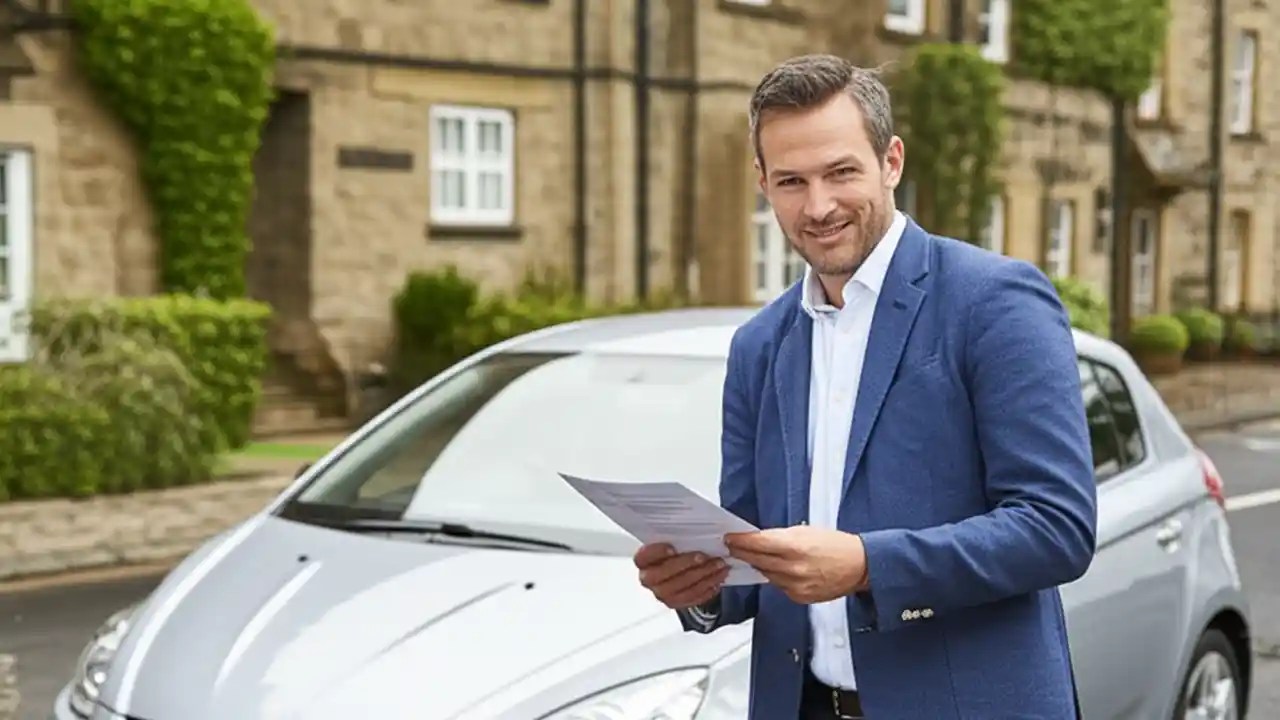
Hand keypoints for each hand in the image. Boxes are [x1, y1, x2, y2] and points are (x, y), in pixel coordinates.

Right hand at [633, 542, 729, 608]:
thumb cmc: (676, 552)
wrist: (678, 572)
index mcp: (643, 560)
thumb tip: (694, 527)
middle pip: (665, 573)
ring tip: (719, 565)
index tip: (673, 547)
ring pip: (682, 586)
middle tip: (705, 556)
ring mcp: (662, 594)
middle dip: (687, 564)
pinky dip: (708, 587)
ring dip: (704, 575)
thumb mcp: (674, 540)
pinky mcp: (675, 603)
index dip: (657, 553)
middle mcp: (648, 579)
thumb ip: (677, 536)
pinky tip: (718, 578)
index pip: (643, 556)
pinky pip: (693, 597)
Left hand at [725, 526, 867, 604]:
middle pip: (756, 560)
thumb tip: (760, 540)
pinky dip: (777, 577)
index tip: (730, 538)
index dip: (740, 541)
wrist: (859, 566)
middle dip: (742, 552)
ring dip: (760, 565)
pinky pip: (779, 586)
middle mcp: (793, 567)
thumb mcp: (806, 532)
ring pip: (766, 574)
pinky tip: (781, 570)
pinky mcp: (799, 597)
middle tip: (732, 547)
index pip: (757, 544)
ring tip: (756, 556)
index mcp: (794, 546)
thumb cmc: (837, 545)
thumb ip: (781, 537)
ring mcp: (795, 585)